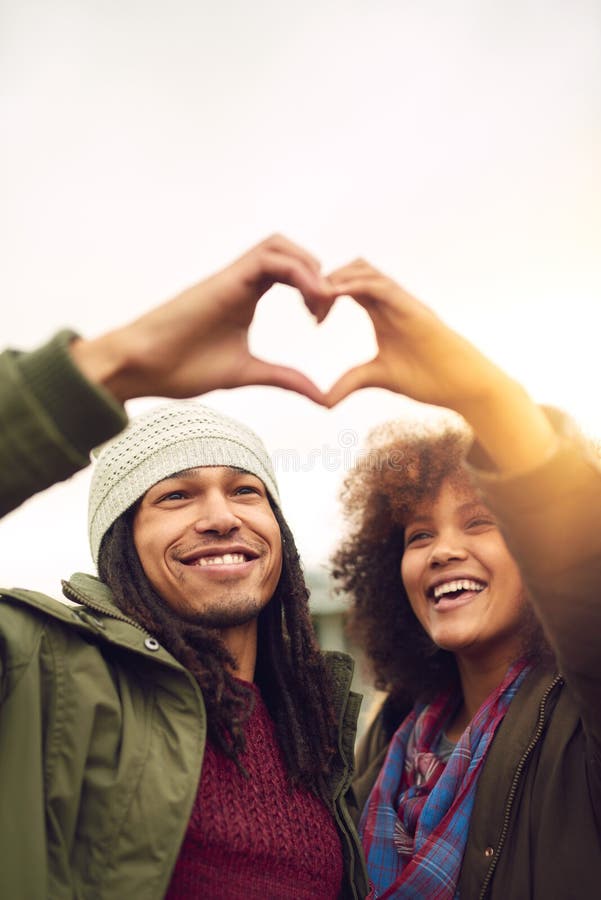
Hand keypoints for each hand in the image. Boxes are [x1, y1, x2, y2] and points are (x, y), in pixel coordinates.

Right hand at [70, 234, 334, 403]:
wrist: (144, 367)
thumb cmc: (184, 368)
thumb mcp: (248, 373)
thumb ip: (285, 378)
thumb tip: (322, 398)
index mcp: (247, 296)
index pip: (291, 273)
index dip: (316, 290)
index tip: (320, 322)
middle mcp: (242, 280)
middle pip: (290, 252)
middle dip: (318, 275)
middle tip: (322, 314)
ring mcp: (232, 277)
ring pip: (280, 246)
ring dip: (309, 268)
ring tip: (318, 305)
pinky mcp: (224, 279)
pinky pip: (269, 258)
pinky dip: (298, 272)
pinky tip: (306, 302)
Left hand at [325, 259, 503, 409]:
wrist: (462, 384)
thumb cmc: (428, 378)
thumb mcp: (377, 378)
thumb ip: (350, 382)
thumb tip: (323, 401)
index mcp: (380, 312)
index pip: (346, 287)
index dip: (323, 294)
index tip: (310, 316)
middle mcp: (389, 300)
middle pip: (351, 270)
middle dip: (325, 281)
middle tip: (308, 307)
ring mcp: (401, 301)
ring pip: (363, 270)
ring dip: (336, 279)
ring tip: (315, 299)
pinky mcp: (411, 308)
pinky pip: (379, 285)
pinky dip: (354, 285)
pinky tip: (332, 296)